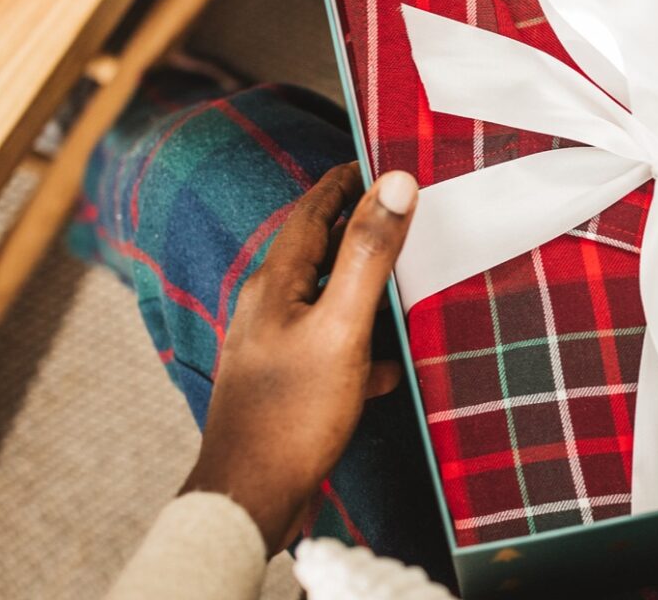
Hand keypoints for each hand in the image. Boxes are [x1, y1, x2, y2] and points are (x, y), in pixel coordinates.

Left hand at [181, 164, 418, 553]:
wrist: (250, 497)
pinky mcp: (286, 384)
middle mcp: (268, 309)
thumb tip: (393, 185)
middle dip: (360, 231)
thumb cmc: (291, 414)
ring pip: (326, 301)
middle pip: (318, 253)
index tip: (375, 160)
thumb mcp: (342, 327)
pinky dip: (361, 347)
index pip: (312, 212)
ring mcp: (274, 348)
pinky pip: (330, 348)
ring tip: (407, 284)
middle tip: (402, 213)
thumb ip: (369, 256)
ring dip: (365, 289)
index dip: (344, 183)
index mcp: (276, 285)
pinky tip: (388, 369)